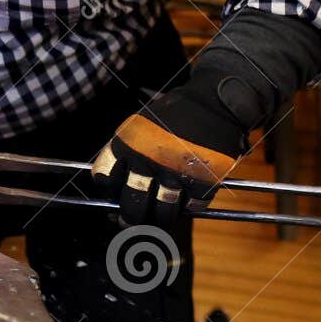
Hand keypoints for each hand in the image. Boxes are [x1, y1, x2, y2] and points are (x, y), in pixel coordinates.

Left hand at [92, 78, 257, 227]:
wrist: (215, 101)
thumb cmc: (174, 115)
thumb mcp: (139, 126)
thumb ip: (125, 156)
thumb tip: (114, 193)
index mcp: (128, 144)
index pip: (105, 180)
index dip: (109, 192)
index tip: (115, 194)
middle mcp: (148, 160)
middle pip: (132, 205)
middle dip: (131, 217)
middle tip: (134, 220)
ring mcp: (176, 173)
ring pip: (162, 214)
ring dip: (161, 218)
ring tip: (161, 214)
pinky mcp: (203, 181)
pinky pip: (191, 208)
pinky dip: (189, 208)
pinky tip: (186, 198)